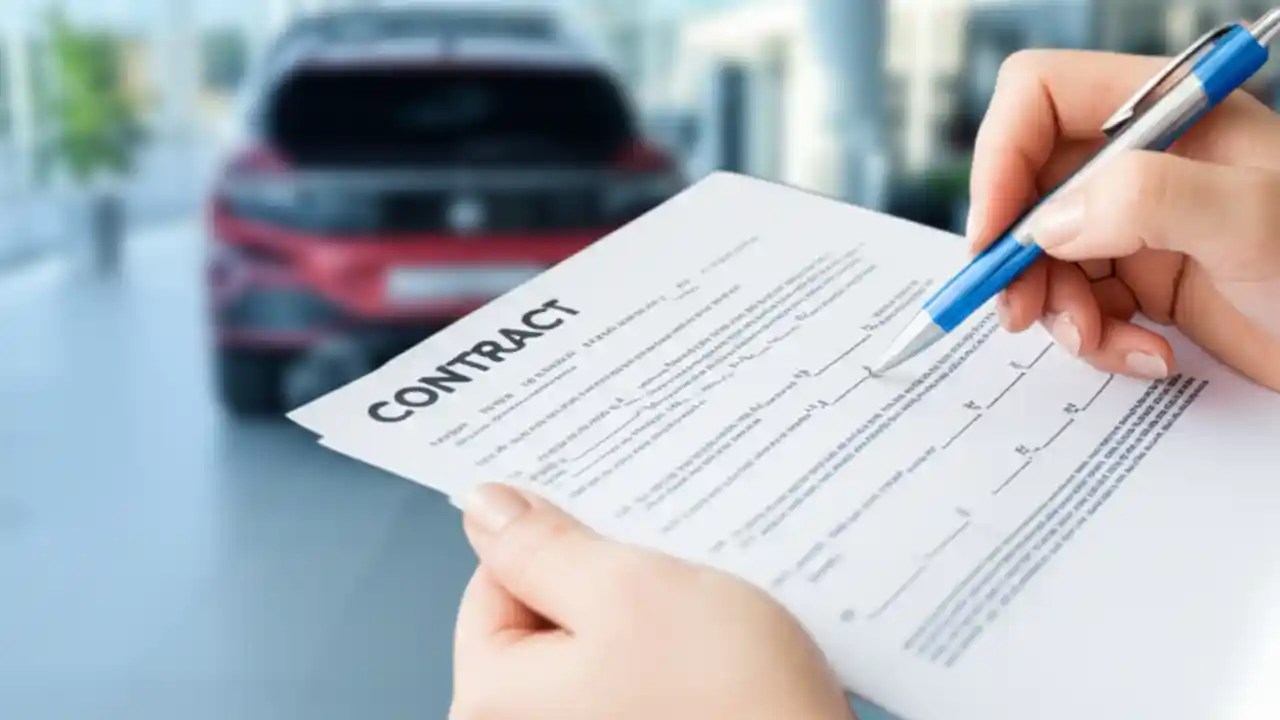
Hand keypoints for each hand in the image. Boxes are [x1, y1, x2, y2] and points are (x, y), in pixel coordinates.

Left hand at [451, 484, 852, 719]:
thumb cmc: (727, 704)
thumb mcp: (627, 590)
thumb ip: (542, 547)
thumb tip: (486, 508)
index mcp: (492, 699)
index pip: (493, 581)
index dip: (559, 546)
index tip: (615, 534)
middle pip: (544, 617)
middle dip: (606, 581)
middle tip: (667, 573)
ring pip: (596, 646)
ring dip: (646, 616)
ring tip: (700, 614)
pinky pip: (631, 681)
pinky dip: (667, 655)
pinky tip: (713, 650)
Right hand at [969, 50, 1279, 389]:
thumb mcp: (1248, 220)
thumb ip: (1145, 201)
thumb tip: (1046, 225)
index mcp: (1168, 112)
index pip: (1040, 98)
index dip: (1001, 158)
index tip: (996, 233)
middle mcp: (1142, 160)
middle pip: (1026, 186)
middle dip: (1018, 254)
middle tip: (1020, 311)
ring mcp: (1138, 222)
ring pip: (1043, 254)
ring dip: (1058, 308)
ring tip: (1105, 342)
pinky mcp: (1141, 279)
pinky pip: (1077, 302)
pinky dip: (1096, 337)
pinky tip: (1146, 353)